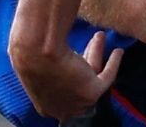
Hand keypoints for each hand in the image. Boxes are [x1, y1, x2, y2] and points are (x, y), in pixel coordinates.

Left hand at [9, 30, 123, 121]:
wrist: (35, 54)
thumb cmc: (27, 55)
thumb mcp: (31, 66)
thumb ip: (42, 68)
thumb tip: (44, 52)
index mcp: (45, 107)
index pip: (64, 93)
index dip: (70, 75)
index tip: (76, 58)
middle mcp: (63, 109)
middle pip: (79, 82)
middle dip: (84, 60)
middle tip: (88, 44)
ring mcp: (78, 103)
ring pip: (91, 73)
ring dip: (97, 53)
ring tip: (100, 36)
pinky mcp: (92, 92)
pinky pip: (108, 76)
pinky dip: (114, 62)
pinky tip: (117, 51)